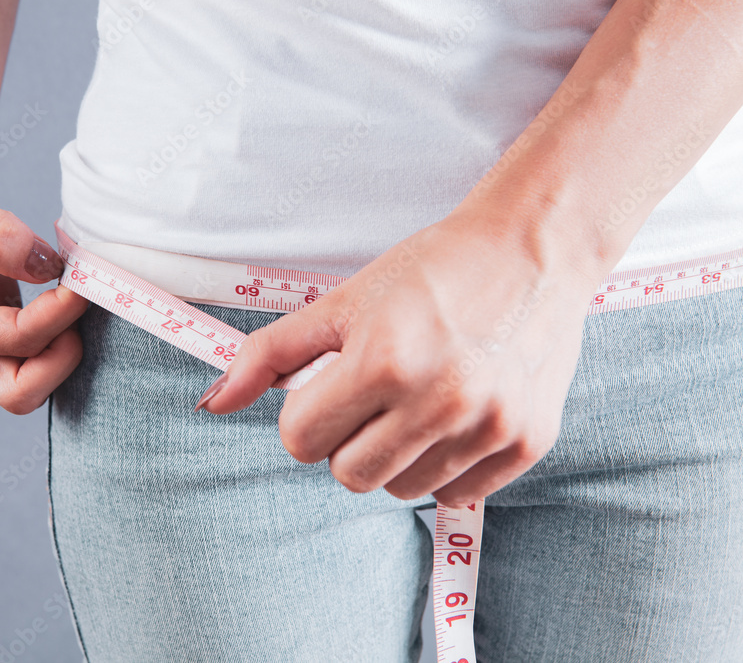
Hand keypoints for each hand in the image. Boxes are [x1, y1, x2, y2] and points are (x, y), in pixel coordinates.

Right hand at [0, 153, 88, 413]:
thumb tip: (44, 267)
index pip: (17, 340)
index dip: (58, 314)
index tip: (83, 281)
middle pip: (21, 392)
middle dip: (61, 357)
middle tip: (80, 305)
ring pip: (35, 383)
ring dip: (64, 350)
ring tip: (76, 298)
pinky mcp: (1, 340)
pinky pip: (41, 359)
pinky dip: (63, 337)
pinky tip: (70, 298)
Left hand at [196, 204, 599, 506]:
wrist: (530, 251)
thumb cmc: (432, 271)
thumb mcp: (342, 303)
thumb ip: (269, 354)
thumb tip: (212, 403)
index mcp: (382, 362)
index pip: (299, 440)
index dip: (306, 414)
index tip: (331, 388)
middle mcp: (438, 402)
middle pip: (347, 475)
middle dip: (346, 440)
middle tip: (374, 395)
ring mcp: (487, 427)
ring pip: (400, 489)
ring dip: (395, 455)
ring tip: (419, 401)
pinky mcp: (527, 443)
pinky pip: (456, 492)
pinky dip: (444, 465)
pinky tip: (456, 416)